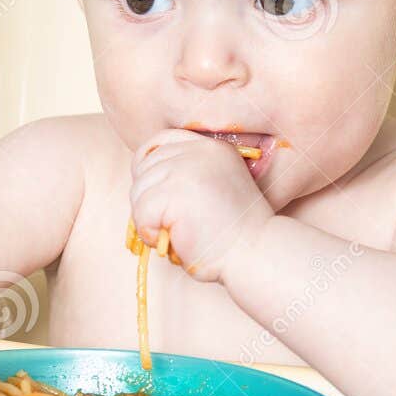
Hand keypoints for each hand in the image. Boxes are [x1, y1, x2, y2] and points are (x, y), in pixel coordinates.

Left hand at [129, 130, 273, 282]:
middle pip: (143, 166)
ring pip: (139, 191)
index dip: (147, 166)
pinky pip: (141, 213)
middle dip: (147, 198)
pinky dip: (150, 233)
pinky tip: (175, 241)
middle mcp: (199, 150)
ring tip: (176, 234)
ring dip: (148, 219)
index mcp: (211, 147)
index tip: (154, 193)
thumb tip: (141, 178)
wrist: (256, 253)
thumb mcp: (213, 189)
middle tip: (170, 223)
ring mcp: (187, 168)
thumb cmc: (233, 234)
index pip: (159, 141)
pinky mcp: (176, 191)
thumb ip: (185, 176)